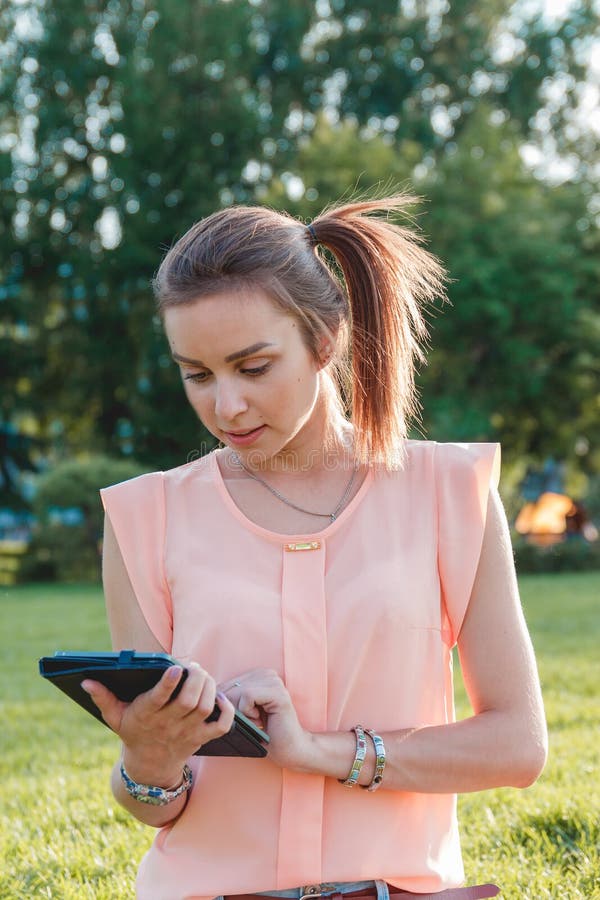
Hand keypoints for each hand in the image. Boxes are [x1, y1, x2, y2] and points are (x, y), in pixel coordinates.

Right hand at [82, 662, 234, 783]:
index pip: (159, 698)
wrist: (150, 768)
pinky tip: (221, 697)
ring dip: (210, 688)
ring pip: (206, 708)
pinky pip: (221, 726)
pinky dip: (226, 711)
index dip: (168, 683)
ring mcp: (187, 732)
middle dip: (196, 679)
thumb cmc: (133, 732)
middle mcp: (169, 724)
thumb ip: (102, 697)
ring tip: (203, 676)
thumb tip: (86, 680)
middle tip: (194, 667)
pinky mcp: (201, 738)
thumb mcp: (114, 717)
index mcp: (146, 715)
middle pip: (190, 701)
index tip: (174, 668)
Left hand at [219, 669, 314, 771]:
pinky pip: (248, 695)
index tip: (239, 718)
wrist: (289, 749)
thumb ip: (231, 698)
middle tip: (249, 721)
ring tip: (255, 721)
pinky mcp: (278, 693)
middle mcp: (267, 674)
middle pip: (232, 686)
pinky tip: (259, 720)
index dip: (225, 704)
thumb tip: (209, 693)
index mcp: (259, 675)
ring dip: (241, 711)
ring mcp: (275, 681)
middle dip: (233, 708)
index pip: (228, 682)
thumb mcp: (243, 711)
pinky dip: (247, 711)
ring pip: (239, 690)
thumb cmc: (264, 733)